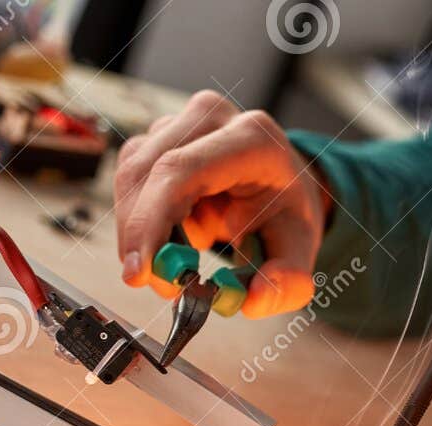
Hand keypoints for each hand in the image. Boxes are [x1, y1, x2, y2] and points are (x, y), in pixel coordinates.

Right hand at [113, 92, 328, 318]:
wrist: (282, 184)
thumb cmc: (286, 211)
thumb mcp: (301, 249)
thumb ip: (288, 281)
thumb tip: (252, 300)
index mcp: (252, 139)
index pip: (182, 171)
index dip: (150, 220)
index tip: (139, 271)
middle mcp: (212, 118)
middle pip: (145, 172)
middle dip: (141, 237)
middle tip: (162, 285)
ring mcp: (180, 123)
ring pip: (130, 178)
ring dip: (142, 232)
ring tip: (180, 260)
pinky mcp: (158, 137)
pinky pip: (130, 183)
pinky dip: (143, 221)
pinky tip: (174, 237)